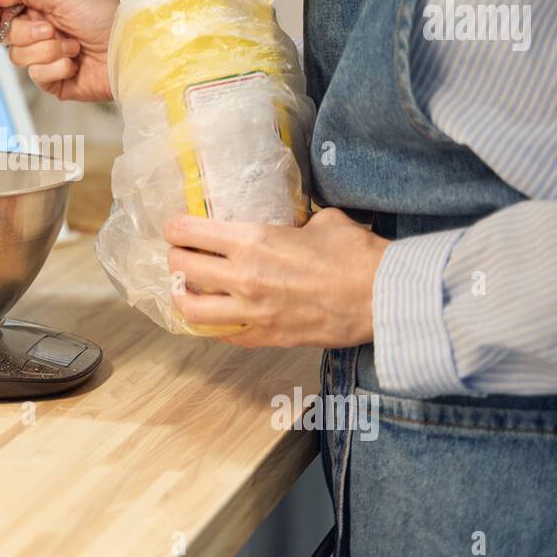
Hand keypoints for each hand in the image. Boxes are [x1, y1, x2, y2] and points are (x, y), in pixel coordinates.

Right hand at [0, 0, 116, 101]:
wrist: (126, 47)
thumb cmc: (101, 16)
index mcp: (37, 8)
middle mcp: (37, 32)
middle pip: (6, 36)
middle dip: (29, 33)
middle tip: (54, 29)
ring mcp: (44, 58)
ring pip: (19, 58)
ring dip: (48, 51)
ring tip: (74, 47)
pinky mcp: (53, 81)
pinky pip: (37, 77)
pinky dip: (57, 68)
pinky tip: (75, 64)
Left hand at [164, 208, 388, 348]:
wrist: (382, 297)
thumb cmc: (355, 255)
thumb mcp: (321, 220)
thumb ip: (295, 220)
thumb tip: (294, 219)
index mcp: (252, 241)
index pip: (188, 233)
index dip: (174, 228)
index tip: (175, 227)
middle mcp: (243, 277)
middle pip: (180, 267)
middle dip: (175, 258)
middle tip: (181, 254)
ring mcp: (251, 311)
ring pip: (190, 307)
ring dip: (182, 294)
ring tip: (186, 288)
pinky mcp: (265, 337)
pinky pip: (222, 333)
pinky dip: (212, 323)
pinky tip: (215, 313)